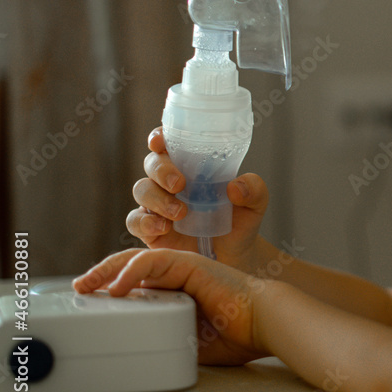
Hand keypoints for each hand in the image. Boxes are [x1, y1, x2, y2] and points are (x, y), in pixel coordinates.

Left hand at [73, 248, 268, 365]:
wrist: (264, 322)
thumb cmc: (237, 335)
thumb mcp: (190, 340)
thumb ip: (167, 334)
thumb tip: (140, 348)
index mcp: (180, 291)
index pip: (140, 282)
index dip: (115, 286)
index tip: (93, 300)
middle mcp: (179, 274)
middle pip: (132, 266)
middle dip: (102, 275)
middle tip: (82, 288)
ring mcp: (184, 266)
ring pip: (137, 259)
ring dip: (108, 270)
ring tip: (88, 284)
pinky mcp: (190, 263)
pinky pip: (153, 260)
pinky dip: (132, 271)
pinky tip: (118, 287)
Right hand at [129, 127, 268, 271]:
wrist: (234, 254)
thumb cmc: (240, 219)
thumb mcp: (256, 202)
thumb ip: (253, 189)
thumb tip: (235, 187)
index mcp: (192, 165)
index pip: (170, 143)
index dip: (159, 138)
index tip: (160, 142)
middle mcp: (170, 180)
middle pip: (152, 163)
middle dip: (162, 170)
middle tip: (180, 184)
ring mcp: (157, 203)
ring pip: (141, 190)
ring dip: (157, 198)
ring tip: (180, 213)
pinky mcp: (150, 228)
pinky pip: (135, 220)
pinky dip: (145, 222)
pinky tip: (163, 228)